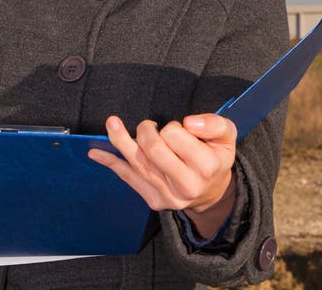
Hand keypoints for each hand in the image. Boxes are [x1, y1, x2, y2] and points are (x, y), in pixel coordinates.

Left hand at [87, 113, 236, 238]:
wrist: (213, 192)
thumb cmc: (216, 157)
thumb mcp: (227, 137)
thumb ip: (214, 124)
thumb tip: (189, 122)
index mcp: (206, 167)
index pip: (176, 137)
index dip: (172, 127)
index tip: (177, 129)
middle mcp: (186, 185)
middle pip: (152, 150)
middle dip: (146, 131)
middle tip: (150, 126)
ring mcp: (168, 195)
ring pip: (137, 163)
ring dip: (120, 140)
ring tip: (111, 123)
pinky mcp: (153, 199)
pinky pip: (128, 177)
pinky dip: (111, 162)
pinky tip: (96, 153)